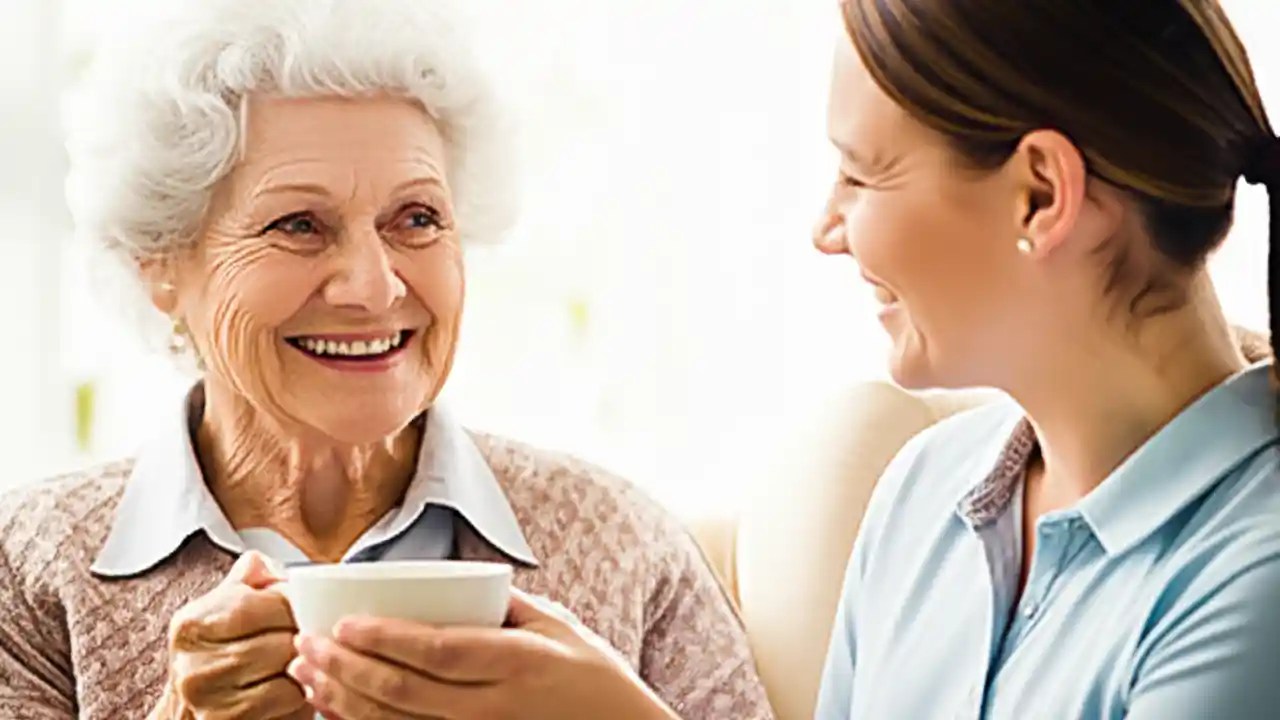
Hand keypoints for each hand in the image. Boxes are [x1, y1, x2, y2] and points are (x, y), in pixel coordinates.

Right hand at [151, 551, 308, 719]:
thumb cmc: (219, 653)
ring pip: (290, 673)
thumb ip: (249, 577)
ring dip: (306, 666)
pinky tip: (295, 686)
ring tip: (304, 659)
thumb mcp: (222, 607)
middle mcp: (194, 665)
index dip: (292, 603)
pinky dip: (301, 694)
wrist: (192, 712)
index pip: (259, 605)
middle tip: (313, 634)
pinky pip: (289, 703)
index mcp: (191, 625)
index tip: (304, 605)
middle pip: (280, 641)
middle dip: (305, 636)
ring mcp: (212, 701)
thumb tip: (278, 569)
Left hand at [288, 588, 678, 719]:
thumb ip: (508, 605)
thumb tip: (455, 581)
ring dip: (343, 701)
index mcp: (517, 662)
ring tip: (308, 674)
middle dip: (345, 668)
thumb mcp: (559, 627)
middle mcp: (495, 706)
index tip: (343, 623)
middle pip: (404, 691)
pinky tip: (336, 712)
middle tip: (306, 645)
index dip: (384, 638)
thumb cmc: (594, 676)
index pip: (437, 650)